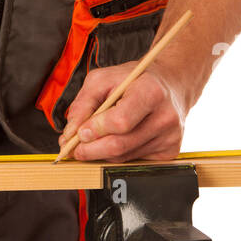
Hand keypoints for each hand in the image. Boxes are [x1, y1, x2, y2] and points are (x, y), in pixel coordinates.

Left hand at [57, 62, 186, 161]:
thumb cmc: (134, 79)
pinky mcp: (170, 151)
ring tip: (93, 141)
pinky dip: (118, 155)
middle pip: (120, 145)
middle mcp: (166, 116)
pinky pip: (134, 161)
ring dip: (101, 153)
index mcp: (151, 92)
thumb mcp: (103, 79)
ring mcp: (170, 137)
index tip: (79, 132)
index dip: (96, 130)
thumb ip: (83, 104)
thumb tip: (69, 135)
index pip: (120, 121)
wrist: (169, 83)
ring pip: (124, 157)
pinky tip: (116, 140)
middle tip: (74, 148)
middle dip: (90, 149)